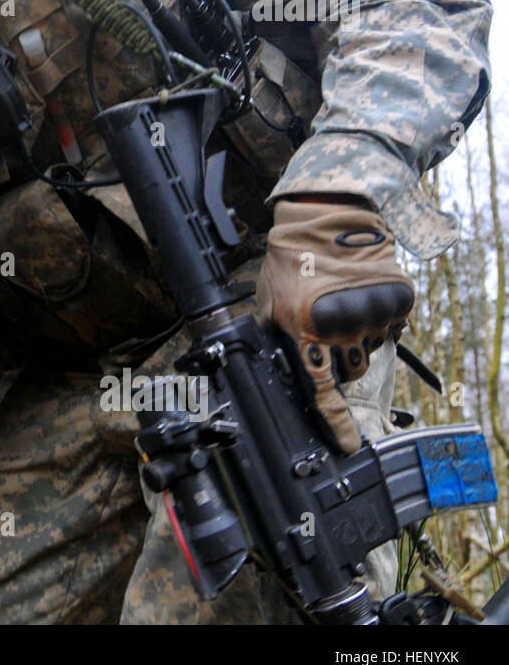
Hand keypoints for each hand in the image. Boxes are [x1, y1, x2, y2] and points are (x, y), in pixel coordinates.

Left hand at [256, 199, 413, 452]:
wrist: (326, 220)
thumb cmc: (288, 260)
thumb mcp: (268, 300)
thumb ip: (272, 335)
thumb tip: (270, 366)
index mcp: (306, 330)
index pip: (323, 390)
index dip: (336, 422)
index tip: (348, 443)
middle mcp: (342, 328)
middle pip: (348, 373)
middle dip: (337, 363)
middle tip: (325, 335)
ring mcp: (372, 315)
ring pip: (368, 352)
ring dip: (356, 342)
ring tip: (339, 310)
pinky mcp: (396, 302)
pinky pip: (388, 329)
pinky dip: (375, 322)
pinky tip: (357, 299)